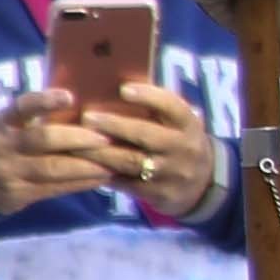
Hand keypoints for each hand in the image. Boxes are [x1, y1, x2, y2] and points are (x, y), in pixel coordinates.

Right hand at [0, 86, 142, 215]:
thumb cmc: (1, 144)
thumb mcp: (6, 126)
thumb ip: (35, 117)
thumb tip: (83, 103)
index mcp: (2, 123)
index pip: (21, 107)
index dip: (44, 101)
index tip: (69, 96)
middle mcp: (3, 146)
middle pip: (44, 139)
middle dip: (79, 138)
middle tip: (107, 137)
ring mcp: (10, 172)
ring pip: (53, 168)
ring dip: (87, 165)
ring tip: (113, 161)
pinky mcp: (19, 194)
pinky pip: (55, 189)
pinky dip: (81, 183)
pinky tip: (102, 177)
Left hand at [91, 79, 224, 224]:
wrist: (203, 183)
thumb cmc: (178, 141)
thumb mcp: (178, 124)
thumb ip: (155, 109)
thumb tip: (113, 87)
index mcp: (189, 124)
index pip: (171, 106)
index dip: (148, 96)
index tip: (123, 89)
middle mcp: (183, 148)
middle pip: (146, 135)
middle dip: (115, 125)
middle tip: (87, 117)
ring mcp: (172, 172)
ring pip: (132, 161)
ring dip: (101, 152)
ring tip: (77, 144)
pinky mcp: (161, 193)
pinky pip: (128, 184)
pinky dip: (105, 174)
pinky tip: (85, 166)